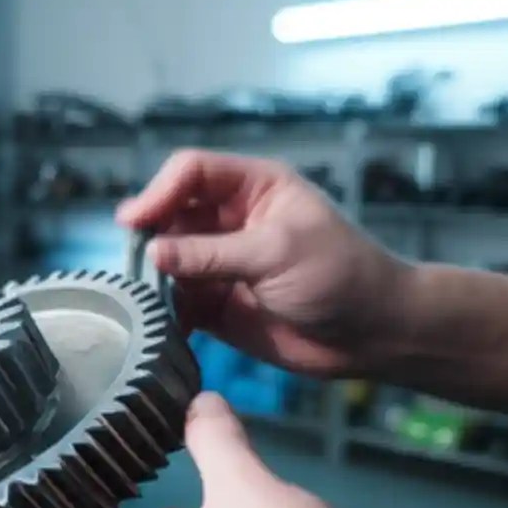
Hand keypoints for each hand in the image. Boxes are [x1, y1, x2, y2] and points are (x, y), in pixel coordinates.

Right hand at [117, 149, 410, 376]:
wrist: (373, 335)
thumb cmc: (342, 276)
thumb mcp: (276, 253)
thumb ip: (211, 253)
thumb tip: (153, 253)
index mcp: (253, 188)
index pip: (190, 173)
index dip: (158, 192)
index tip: (133, 221)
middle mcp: (230, 221)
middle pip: (170, 216)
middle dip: (151, 237)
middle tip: (136, 265)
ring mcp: (221, 263)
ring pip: (167, 261)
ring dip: (154, 279)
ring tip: (148, 298)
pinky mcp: (216, 304)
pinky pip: (177, 303)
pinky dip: (167, 313)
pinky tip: (167, 324)